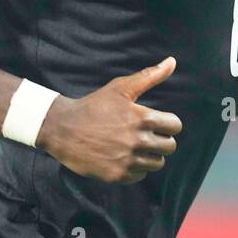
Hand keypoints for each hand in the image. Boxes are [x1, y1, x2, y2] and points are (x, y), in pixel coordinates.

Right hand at [36, 57, 182, 183]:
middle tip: (147, 135)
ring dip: (150, 155)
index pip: (175, 126)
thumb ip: (149, 76)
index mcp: (142, 118)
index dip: (168, 123)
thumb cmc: (93, 106)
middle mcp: (138, 141)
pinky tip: (124, 157)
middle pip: (170, 147)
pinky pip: (140, 175)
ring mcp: (128, 160)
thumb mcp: (120, 88)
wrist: (62, 129)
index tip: (158, 123)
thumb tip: (172, 61)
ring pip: (157, 163)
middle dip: (162, 140)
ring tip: (136, 146)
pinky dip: (136, 168)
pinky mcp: (117, 175)